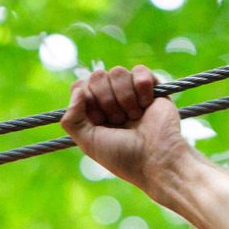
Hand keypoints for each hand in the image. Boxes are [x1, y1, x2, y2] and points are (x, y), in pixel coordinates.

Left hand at [61, 65, 192, 191]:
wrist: (157, 158)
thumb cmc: (123, 155)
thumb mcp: (88, 143)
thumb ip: (71, 119)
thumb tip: (78, 89)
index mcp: (94, 111)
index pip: (80, 86)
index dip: (88, 100)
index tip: (99, 121)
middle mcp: (111, 99)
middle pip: (97, 76)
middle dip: (106, 101)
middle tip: (119, 121)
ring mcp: (131, 91)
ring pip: (117, 72)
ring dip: (125, 98)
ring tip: (134, 117)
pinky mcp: (151, 87)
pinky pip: (140, 70)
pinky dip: (142, 88)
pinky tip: (146, 106)